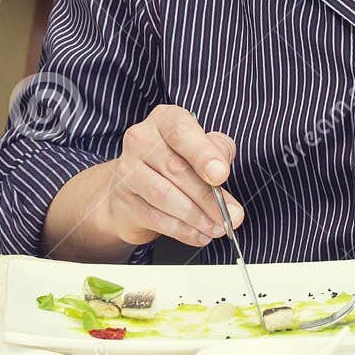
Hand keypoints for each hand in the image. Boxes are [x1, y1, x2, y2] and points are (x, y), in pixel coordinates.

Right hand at [101, 104, 242, 247]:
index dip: (203, 154)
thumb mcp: (201, 147)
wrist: (133, 185)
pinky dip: (182, 230)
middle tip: (231, 215)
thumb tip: (221, 171)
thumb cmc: (175, 160)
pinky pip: (156, 218)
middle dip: (209, 197)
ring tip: (217, 227)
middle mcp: (140, 140)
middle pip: (176, 169)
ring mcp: (127, 170)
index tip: (221, 174)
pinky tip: (199, 234)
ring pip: (165, 196)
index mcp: (164, 120)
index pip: (181, 132)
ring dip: (196, 217)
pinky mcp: (123, 200)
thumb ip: (217, 151)